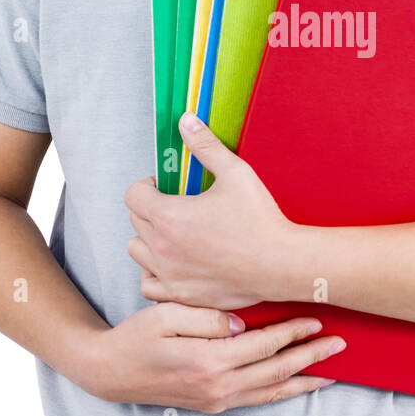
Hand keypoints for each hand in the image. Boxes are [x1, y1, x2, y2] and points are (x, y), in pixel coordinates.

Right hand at [79, 301, 345, 410]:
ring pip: (271, 391)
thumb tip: (243, 324)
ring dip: (304, 381)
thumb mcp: (165, 315)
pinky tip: (297, 386)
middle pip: (276, 370)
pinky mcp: (214, 405)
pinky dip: (281, 392)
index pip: (263, 345)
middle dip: (311, 357)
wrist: (110, 373)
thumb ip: (207, 319)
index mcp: (208, 362)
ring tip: (331, 372)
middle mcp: (217, 387)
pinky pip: (257, 399)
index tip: (317, 318)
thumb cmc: (135, 336)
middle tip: (340, 344)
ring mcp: (216, 400)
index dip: (293, 332)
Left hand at [124, 112, 296, 309]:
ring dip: (148, 239)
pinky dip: (154, 273)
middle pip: (134, 221)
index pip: (132, 195)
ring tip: (173, 234)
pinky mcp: (180, 295)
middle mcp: (161, 248)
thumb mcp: (235, 173)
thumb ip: (206, 146)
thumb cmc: (260, 220)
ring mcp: (169, 274)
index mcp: (169, 216)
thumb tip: (186, 120)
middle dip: (150, 209)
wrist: (281, 264)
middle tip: (176, 206)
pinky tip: (173, 263)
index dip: (146, 185)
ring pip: (136, 251)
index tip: (165, 186)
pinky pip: (148, 285)